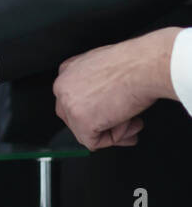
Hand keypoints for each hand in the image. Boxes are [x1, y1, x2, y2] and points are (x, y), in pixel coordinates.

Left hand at [53, 28, 180, 149]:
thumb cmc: (135, 63)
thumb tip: (102, 102)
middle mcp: (62, 87)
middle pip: (74, 118)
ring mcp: (69, 105)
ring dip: (113, 130)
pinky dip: (116, 137)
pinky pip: (94, 143)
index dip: (95, 111)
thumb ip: (95, 83)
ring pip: (84, 131)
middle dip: (100, 125)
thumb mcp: (105, 67)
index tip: (112, 115)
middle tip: (126, 122)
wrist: (144, 66)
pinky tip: (128, 121)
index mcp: (67, 71)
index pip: (72, 100)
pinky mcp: (81, 122)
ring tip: (133, 118)